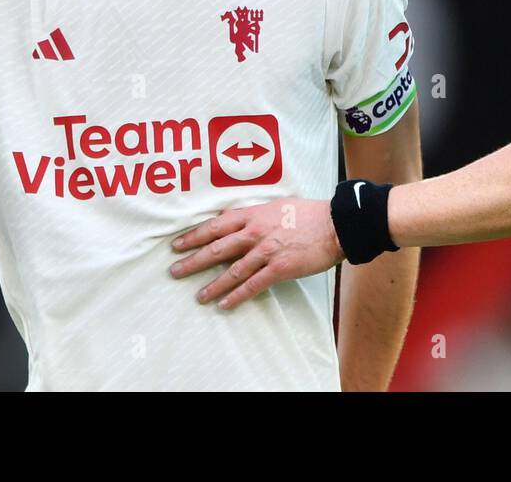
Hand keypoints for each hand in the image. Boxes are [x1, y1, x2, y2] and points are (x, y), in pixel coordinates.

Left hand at [169, 198, 343, 308]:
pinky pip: (252, 285)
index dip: (194, 236)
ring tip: (198, 296)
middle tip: (174, 271)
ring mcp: (266, 251)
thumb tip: (233, 219)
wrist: (335, 224)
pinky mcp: (279, 268)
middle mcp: (254, 232)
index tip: (177, 245)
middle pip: (217, 248)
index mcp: (252, 215)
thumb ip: (254, 214)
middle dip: (193, 261)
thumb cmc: (307, 213)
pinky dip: (236, 296)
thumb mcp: (276, 205)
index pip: (215, 226)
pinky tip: (224, 305)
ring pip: (232, 271)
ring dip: (213, 285)